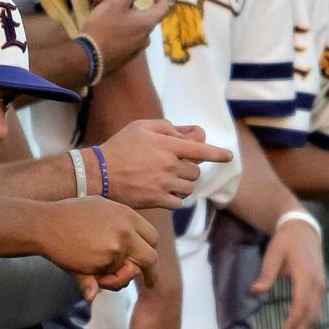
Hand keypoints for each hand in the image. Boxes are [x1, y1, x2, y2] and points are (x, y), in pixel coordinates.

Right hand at [33, 197, 159, 295]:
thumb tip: (127, 251)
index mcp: (126, 214)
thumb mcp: (96, 213)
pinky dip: (103, 282)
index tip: (150, 264)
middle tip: (151, 284)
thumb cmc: (66, 216)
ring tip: (100, 276)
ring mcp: (117, 245)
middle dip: (151, 273)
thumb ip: (115, 229)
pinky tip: (89, 275)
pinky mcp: (105, 260)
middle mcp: (126, 229)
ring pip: (129, 272)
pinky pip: (112, 279)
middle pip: (150, 257)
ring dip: (118, 279)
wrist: (44, 224)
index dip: (151, 252)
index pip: (151, 237)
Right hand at [81, 0, 168, 69]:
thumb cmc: (103, 27)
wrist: (88, 58)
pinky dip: (122, 30)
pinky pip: (128, 39)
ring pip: (135, 28)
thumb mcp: (117, 3)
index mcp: (147, 23)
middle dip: (133, 5)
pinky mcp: (126, 57)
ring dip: (126, 18)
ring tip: (106, 12)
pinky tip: (106, 28)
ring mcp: (136, 49)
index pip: (163, 7)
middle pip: (145, 17)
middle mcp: (146, 37)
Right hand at [98, 121, 233, 209]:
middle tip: (172, 164)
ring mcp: (164, 185)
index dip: (217, 153)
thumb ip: (169, 128)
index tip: (229, 156)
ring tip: (166, 177)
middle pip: (195, 170)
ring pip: (189, 187)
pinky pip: (178, 201)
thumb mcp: (142, 127)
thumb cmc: (120, 146)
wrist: (99, 173)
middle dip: (188, 167)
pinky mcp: (157, 201)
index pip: (201, 149)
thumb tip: (191, 135)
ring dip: (183, 182)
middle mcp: (169, 165)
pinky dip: (175, 196)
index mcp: (167, 145)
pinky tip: (163, 190)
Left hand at [253, 216, 324, 328]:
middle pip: (310, 315)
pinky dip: (307, 323)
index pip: (301, 304)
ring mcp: (321, 286)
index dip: (293, 321)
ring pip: (314, 314)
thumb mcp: (273, 254)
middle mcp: (317, 283)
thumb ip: (266, 274)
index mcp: (305, 275)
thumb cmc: (286, 241)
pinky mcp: (320, 287)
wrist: (304, 229)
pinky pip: (315, 309)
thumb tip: (255, 291)